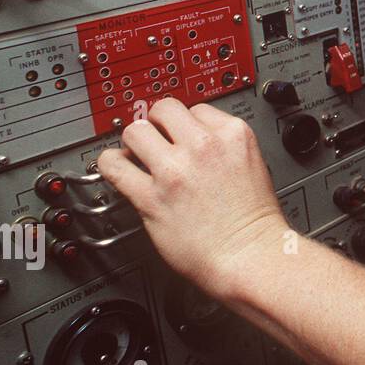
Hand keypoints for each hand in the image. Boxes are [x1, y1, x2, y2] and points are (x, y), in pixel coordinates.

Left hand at [97, 98, 288, 299]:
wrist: (250, 256)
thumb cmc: (254, 221)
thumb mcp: (253, 164)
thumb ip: (224, 146)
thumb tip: (195, 141)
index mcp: (233, 134)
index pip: (197, 108)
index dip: (186, 124)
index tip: (179, 135)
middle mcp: (203, 146)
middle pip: (163, 109)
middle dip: (157, 124)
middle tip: (156, 140)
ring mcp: (175, 170)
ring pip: (135, 131)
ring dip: (134, 143)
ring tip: (137, 156)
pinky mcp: (151, 196)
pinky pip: (114, 165)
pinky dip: (111, 165)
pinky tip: (118, 170)